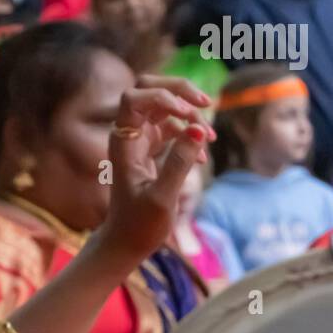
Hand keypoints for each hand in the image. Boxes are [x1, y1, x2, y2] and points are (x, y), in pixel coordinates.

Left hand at [98, 75, 212, 267]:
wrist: (126, 242)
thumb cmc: (139, 225)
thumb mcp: (162, 198)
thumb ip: (179, 163)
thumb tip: (198, 130)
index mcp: (123, 143)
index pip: (134, 98)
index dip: (162, 96)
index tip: (187, 114)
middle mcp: (128, 135)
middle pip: (149, 90)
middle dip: (178, 90)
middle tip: (204, 104)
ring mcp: (139, 140)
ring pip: (164, 106)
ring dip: (189, 114)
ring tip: (210, 138)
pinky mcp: (151, 149)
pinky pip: (172, 127)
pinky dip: (189, 133)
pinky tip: (203, 155)